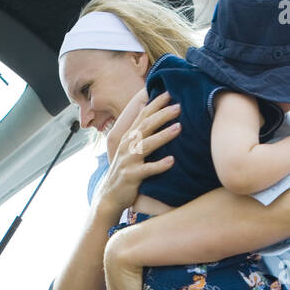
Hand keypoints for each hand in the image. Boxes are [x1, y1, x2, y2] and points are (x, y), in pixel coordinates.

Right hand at [96, 91, 181, 216]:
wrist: (109, 196)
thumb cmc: (125, 170)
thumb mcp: (128, 148)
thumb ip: (137, 131)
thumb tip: (144, 110)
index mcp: (128, 137)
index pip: (143, 116)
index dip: (155, 104)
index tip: (169, 93)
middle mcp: (127, 146)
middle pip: (146, 126)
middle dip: (162, 115)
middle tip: (179, 106)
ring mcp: (128, 161)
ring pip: (147, 145)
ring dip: (163, 135)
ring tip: (179, 128)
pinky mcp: (131, 177)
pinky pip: (147, 170)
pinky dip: (159, 165)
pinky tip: (171, 161)